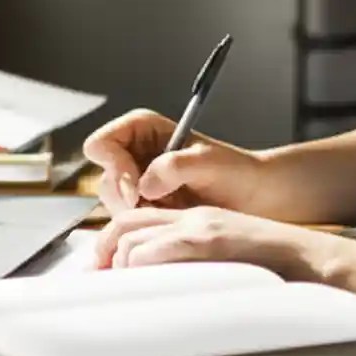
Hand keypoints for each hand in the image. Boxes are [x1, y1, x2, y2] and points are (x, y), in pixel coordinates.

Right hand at [82, 109, 268, 215]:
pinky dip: (143, 226)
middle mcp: (133, 153)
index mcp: (141, 129)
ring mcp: (136, 182)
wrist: (254, 199)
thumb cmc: (235, 172)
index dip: (114, 166)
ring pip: (112, 203)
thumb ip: (173, 167)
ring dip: (135, 213)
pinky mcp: (143, 207)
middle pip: (103, 177)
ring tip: (169, 213)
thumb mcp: (208, 162)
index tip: (136, 188)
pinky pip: (126, 221)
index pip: (101, 144)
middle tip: (154, 207)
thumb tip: (143, 186)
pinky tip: (168, 222)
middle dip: (124, 197)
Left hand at [94, 206, 329, 280]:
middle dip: (105, 250)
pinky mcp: (207, 241)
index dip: (112, 240)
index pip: (140, 220)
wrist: (310, 260)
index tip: (102, 264)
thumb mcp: (224, 254)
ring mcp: (199, 227)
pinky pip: (157, 249)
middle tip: (98, 275)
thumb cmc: (273, 265)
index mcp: (196, 219)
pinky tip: (141, 278)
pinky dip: (140, 264)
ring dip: (121, 263)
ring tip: (121, 283)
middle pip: (129, 224)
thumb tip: (162, 282)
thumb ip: (192, 259)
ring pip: (136, 238)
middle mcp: (192, 218)